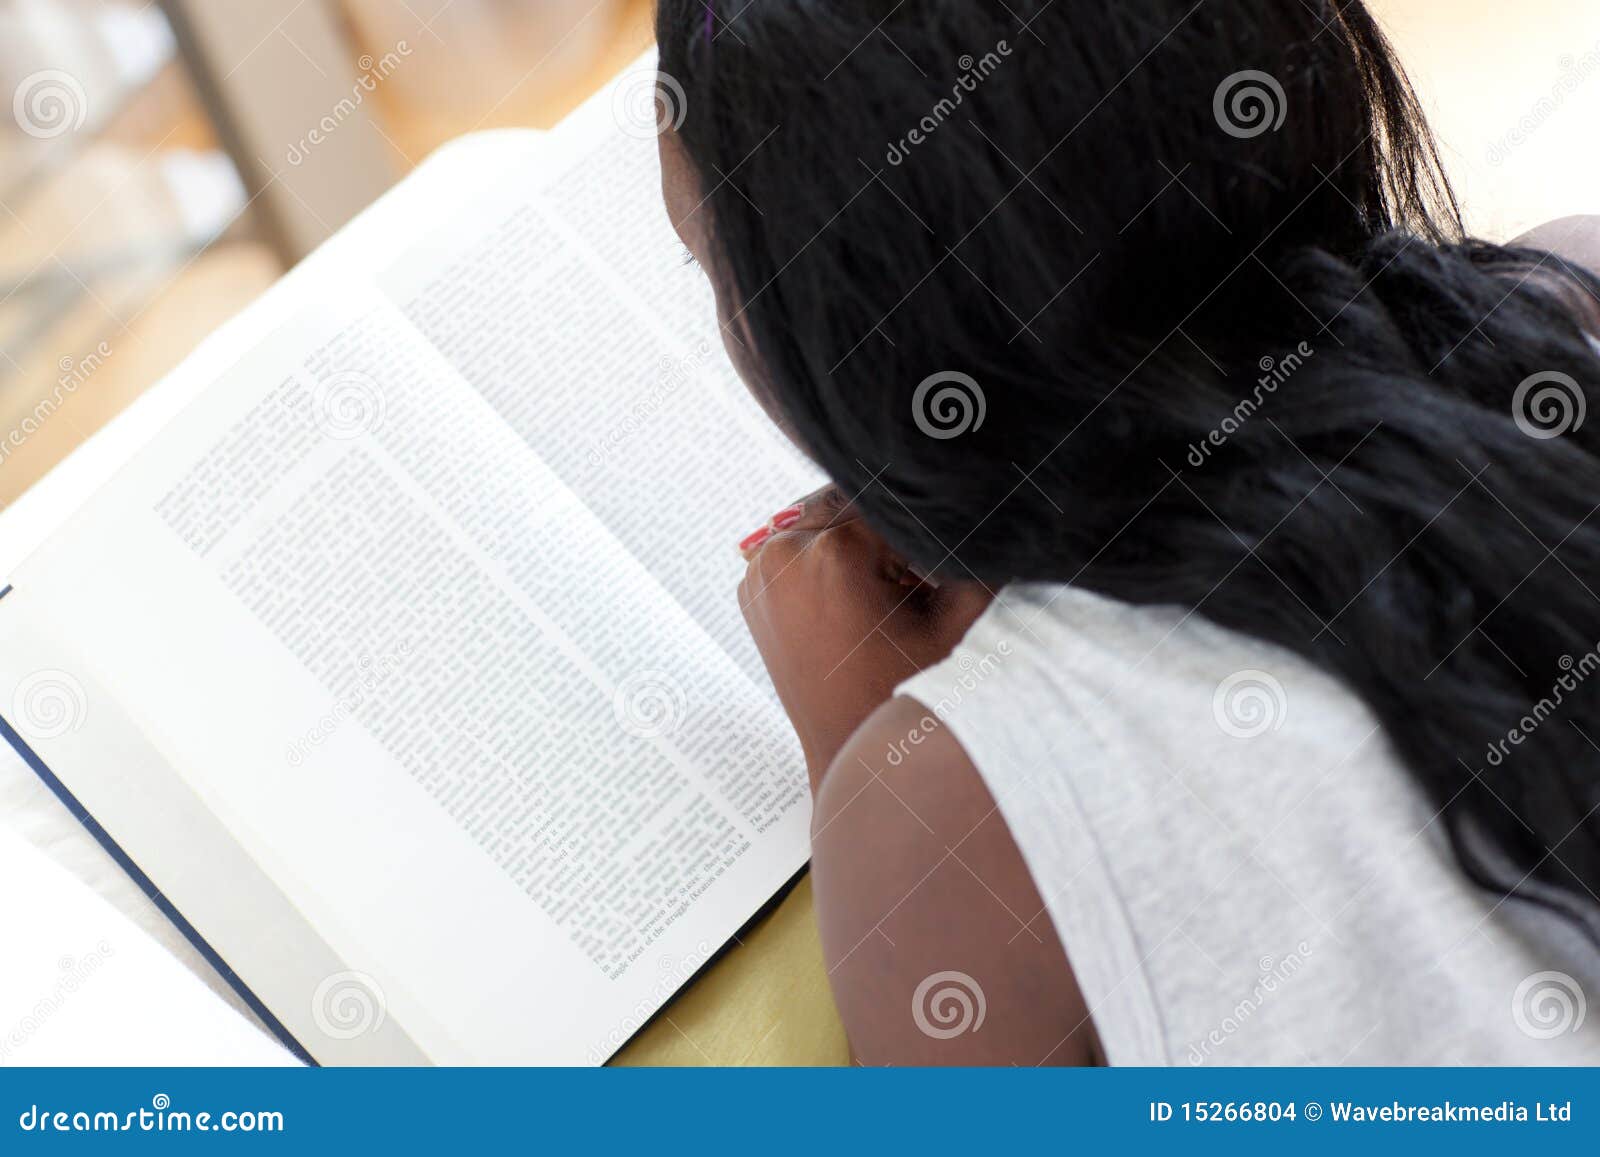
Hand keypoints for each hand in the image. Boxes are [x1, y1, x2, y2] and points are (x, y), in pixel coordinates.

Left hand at [737, 486, 991, 788]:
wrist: (851, 751)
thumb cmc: (904, 693)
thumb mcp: (958, 618)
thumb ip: (974, 551)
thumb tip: (978, 510)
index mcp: (829, 552)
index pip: (891, 507)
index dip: (924, 534)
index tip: (936, 567)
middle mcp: (783, 556)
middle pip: (853, 511)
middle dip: (887, 540)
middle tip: (911, 589)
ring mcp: (761, 574)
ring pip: (826, 528)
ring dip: (859, 549)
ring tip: (885, 601)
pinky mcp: (755, 592)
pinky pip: (800, 554)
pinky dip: (830, 566)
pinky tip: (857, 607)